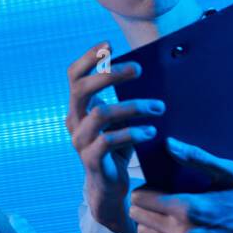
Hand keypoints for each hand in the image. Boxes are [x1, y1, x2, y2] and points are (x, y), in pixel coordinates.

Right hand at [65, 41, 163, 232]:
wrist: (109, 188)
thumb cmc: (118, 148)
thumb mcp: (119, 119)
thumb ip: (123, 98)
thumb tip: (148, 69)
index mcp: (78, 108)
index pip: (74, 76)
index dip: (88, 58)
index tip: (108, 45)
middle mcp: (74, 121)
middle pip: (81, 89)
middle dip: (109, 75)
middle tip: (138, 70)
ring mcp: (80, 141)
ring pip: (100, 113)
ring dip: (132, 106)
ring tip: (158, 107)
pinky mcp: (92, 160)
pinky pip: (110, 141)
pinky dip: (133, 133)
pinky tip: (151, 132)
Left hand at [128, 138, 232, 232]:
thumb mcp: (229, 172)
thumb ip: (196, 157)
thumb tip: (168, 143)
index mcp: (189, 207)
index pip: (139, 198)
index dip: (146, 189)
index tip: (158, 186)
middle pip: (137, 216)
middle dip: (145, 205)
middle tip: (162, 198)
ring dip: (151, 222)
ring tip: (170, 214)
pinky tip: (174, 231)